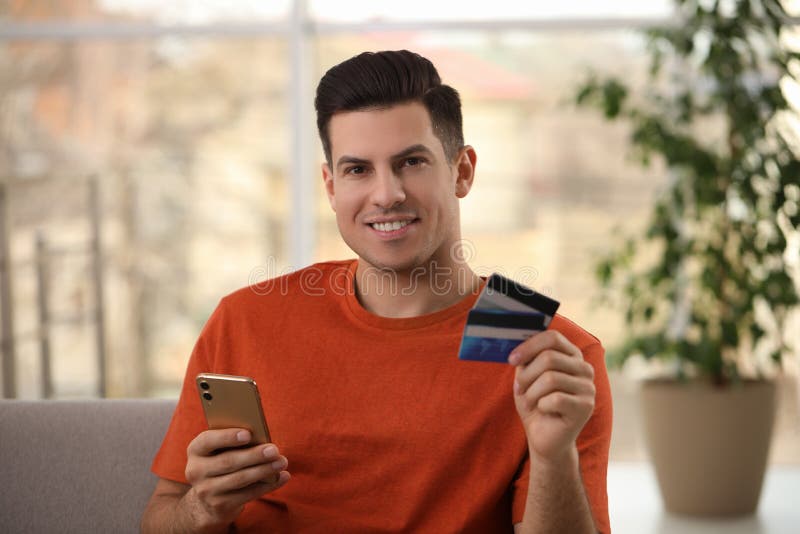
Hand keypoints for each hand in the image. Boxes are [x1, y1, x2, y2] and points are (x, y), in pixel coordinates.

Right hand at [182, 428, 289, 529]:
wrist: (207, 498)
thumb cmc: (221, 461)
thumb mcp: (220, 450)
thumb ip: (234, 442)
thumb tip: (263, 439)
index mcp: (196, 450)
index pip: (208, 440)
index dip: (227, 437)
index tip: (248, 434)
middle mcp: (196, 471)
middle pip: (228, 461)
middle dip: (254, 455)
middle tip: (274, 449)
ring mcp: (206, 490)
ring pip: (240, 479)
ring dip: (264, 470)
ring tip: (282, 462)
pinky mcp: (220, 505)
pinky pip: (248, 494)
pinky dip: (268, 485)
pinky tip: (282, 476)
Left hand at [508, 330, 595, 464]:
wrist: (544, 437)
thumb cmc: (535, 404)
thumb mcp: (527, 377)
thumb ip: (527, 358)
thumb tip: (516, 338)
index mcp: (572, 356)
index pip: (552, 338)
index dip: (529, 346)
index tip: (512, 359)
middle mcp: (584, 369)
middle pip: (549, 358)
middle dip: (527, 375)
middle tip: (519, 389)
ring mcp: (588, 388)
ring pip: (550, 378)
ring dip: (532, 392)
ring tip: (530, 402)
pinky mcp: (586, 407)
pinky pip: (555, 399)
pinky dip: (541, 406)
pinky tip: (544, 411)